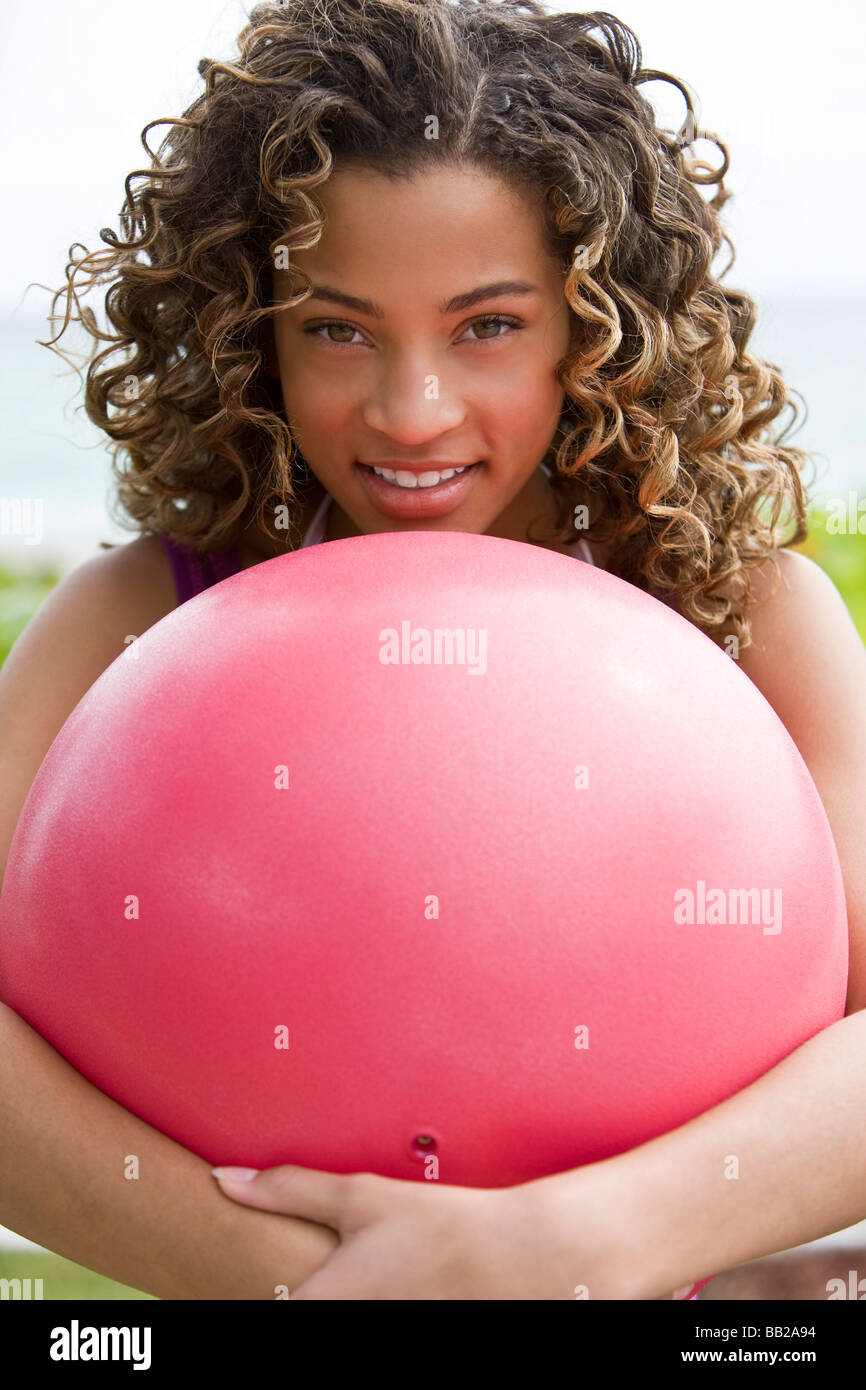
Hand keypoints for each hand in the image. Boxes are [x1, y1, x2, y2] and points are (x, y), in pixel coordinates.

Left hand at [211, 1161, 639, 1299]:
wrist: (513, 1258)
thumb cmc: (434, 1225)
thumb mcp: (358, 1198)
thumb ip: (287, 1189)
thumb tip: (222, 1178)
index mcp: (317, 1306)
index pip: (259, 1310)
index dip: (240, 1292)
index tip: (221, 1282)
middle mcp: (342, 1331)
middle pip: (288, 1311)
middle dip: (283, 1289)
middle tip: (290, 1272)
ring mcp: (373, 1341)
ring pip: (334, 1323)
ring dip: (326, 1297)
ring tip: (343, 1272)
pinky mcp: (403, 1343)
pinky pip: (365, 1331)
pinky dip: (366, 1305)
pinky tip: (385, 1285)